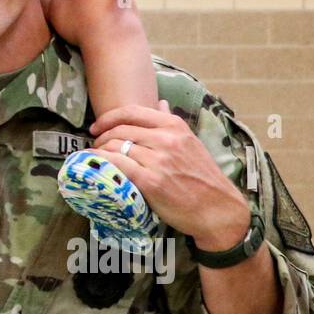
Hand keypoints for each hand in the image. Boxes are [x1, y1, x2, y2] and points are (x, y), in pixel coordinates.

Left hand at [90, 100, 249, 247]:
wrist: (218, 209)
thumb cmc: (202, 177)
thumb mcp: (191, 142)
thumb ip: (171, 123)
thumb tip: (160, 103)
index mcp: (174, 126)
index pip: (131, 112)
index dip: (108, 118)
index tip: (97, 127)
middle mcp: (166, 139)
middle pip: (120, 130)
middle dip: (101, 138)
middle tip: (96, 147)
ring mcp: (158, 160)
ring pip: (115, 147)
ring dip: (100, 153)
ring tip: (97, 160)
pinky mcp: (151, 181)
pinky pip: (117, 165)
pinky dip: (102, 164)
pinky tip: (95, 167)